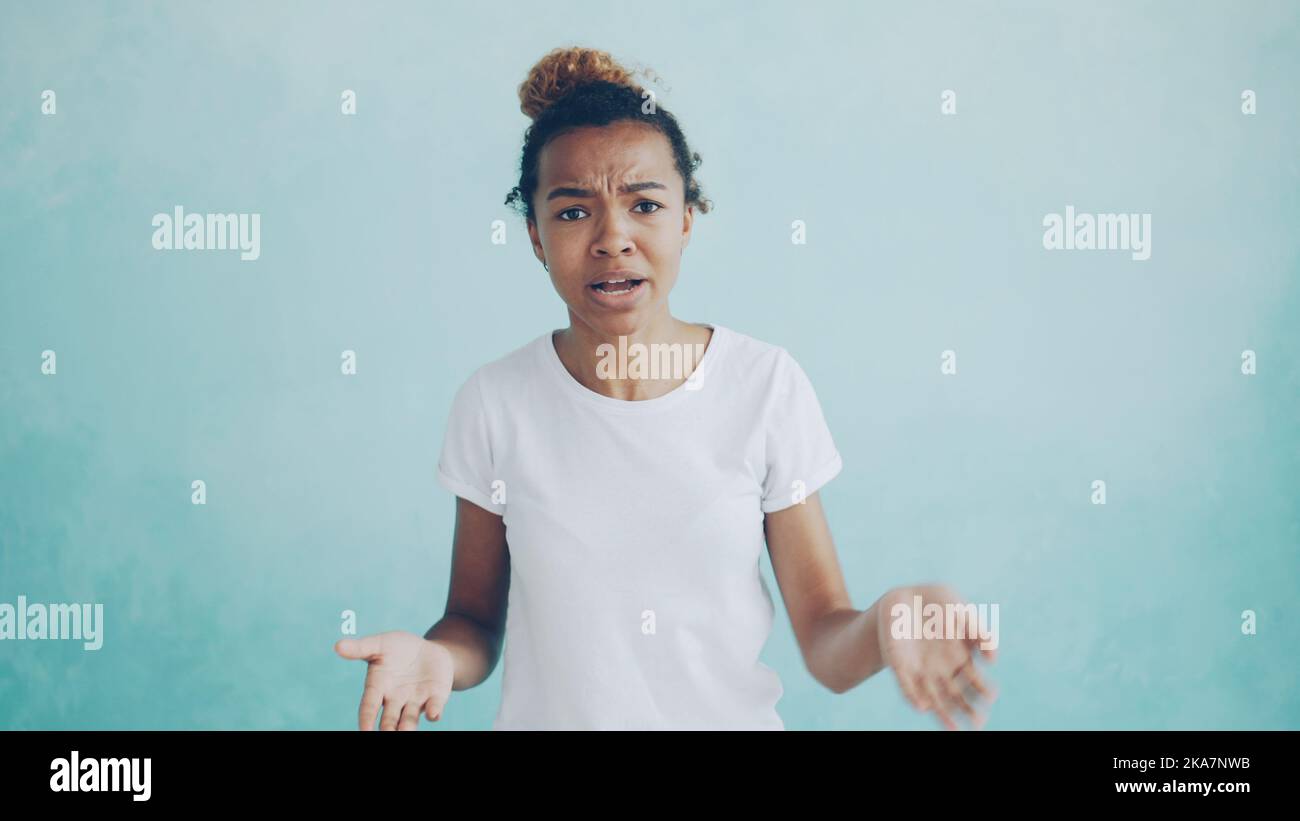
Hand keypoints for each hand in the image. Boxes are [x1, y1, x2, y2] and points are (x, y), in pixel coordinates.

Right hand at [335, 631, 454, 730]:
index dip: (366, 718)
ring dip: (408, 726)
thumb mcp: (380, 644)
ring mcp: (415, 701)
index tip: (364, 730)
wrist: (427, 650)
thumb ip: (361, 648)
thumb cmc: (398, 648)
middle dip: (388, 728)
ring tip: (405, 732)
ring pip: (410, 719)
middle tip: (387, 733)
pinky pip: (435, 708)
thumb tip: (337, 646)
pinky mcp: (435, 697)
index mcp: (378, 687)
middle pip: (390, 719)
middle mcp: (395, 699)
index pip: (369, 706)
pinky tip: (433, 714)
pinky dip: (434, 712)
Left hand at [877, 584, 997, 729]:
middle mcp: (942, 670)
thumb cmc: (939, 604)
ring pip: (933, 698)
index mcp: (960, 659)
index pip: (974, 682)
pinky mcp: (900, 666)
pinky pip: (906, 685)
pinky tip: (922, 706)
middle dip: (968, 711)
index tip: (991, 696)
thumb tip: (992, 661)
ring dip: (943, 714)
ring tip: (953, 729)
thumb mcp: (963, 611)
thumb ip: (980, 632)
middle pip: (956, 696)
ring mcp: (920, 670)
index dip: (983, 691)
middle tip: (978, 722)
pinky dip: (913, 696)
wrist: (904, 596)